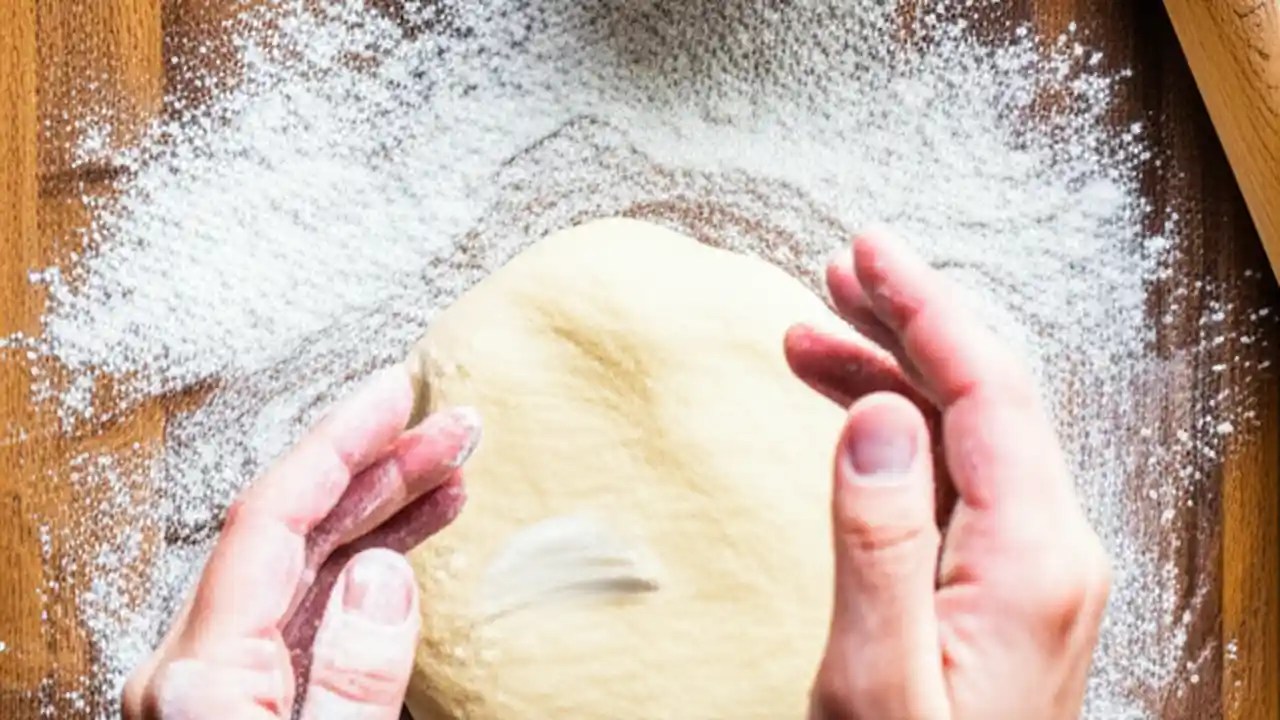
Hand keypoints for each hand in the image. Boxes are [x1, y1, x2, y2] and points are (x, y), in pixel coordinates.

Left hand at [122, 365, 481, 718]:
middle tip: (449, 432)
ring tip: (446, 478)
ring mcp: (213, 681)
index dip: (336, 443)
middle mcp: (193, 666)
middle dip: (377, 470)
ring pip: (300, 568)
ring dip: (378, 515)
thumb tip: (382, 574)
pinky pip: (302, 610)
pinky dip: (359, 572)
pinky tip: (405, 549)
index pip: (268, 520)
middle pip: (289, 533)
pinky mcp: (239, 700)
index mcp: (201, 673)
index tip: (392, 395)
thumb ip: (352, 677)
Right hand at [786, 230, 1109, 719]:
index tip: (867, 255)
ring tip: (817, 333)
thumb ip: (881, 546)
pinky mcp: (1002, 582)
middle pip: (986, 393)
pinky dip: (900, 426)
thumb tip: (881, 419)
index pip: (987, 391)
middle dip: (910, 318)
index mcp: (1032, 558)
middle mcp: (1049, 549)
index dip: (926, 308)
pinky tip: (853, 410)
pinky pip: (956, 473)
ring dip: (897, 368)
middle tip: (840, 270)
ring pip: (968, 427)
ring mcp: (1031, 565)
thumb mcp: (877, 679)